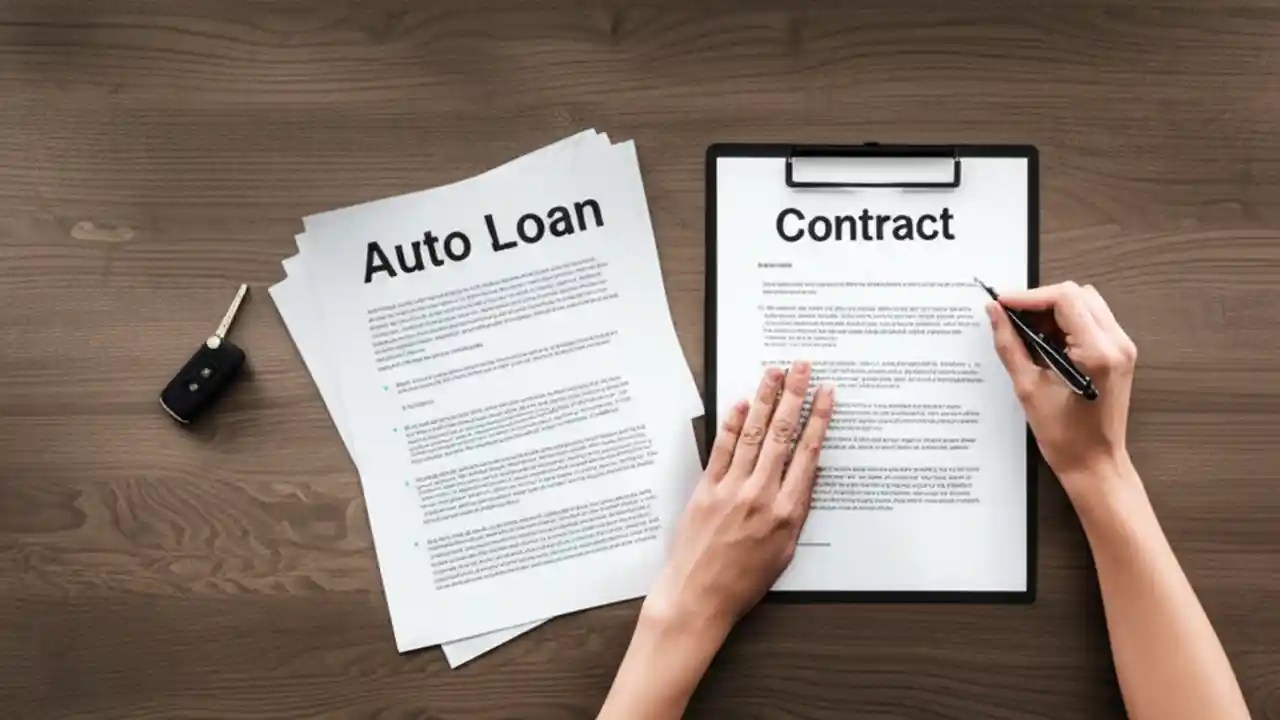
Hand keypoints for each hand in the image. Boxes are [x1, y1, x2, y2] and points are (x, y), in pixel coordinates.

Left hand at [599, 362, 834, 718]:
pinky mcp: (705, 490)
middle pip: (782, 435)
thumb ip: (797, 510)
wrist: (698, 598)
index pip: (808, 453)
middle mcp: (761, 495)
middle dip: (794, 396)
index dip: (819, 419)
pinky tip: (741, 402)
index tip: (827, 394)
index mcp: (787, 512)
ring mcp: (731, 489)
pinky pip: (722, 449)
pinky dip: (732, 423)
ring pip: (752, 434)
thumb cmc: (743, 582)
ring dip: (765, 399)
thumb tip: (807, 474)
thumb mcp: (785, 551)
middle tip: (802, 367)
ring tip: (774, 372)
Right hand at [987, 281, 1137, 496]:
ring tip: (1025, 332)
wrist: (1095, 463)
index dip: (1028, 297)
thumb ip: (1010, 345)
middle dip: (1039, 301)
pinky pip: (1091, 320)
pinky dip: (1065, 322)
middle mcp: (1117, 343)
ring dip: (1052, 310)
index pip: (1064, 298)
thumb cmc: (1066, 437)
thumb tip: (994, 314)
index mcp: (1098, 352)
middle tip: (1010, 318)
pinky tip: (1044, 341)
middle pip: (1077, 294)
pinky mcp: (1118, 353)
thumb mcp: (1028, 388)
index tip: (1002, 304)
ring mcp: (1122, 347)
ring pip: (1085, 303)